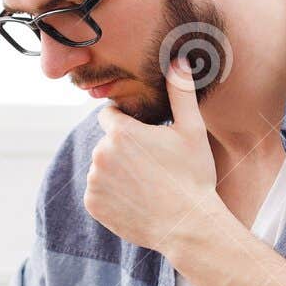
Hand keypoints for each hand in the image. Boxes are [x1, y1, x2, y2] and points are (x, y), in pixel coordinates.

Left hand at [83, 59, 221, 250]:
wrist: (188, 226)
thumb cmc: (193, 176)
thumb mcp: (192, 130)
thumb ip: (180, 92)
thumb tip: (178, 59)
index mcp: (121, 132)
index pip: (110, 114)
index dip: (128, 122)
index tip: (145, 136)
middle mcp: (100, 155)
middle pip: (107, 142)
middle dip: (124, 149)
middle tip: (153, 164)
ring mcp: (94, 181)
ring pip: (102, 167)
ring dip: (117, 171)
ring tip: (147, 184)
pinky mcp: (92, 205)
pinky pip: (98, 192)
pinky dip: (112, 194)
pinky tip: (137, 199)